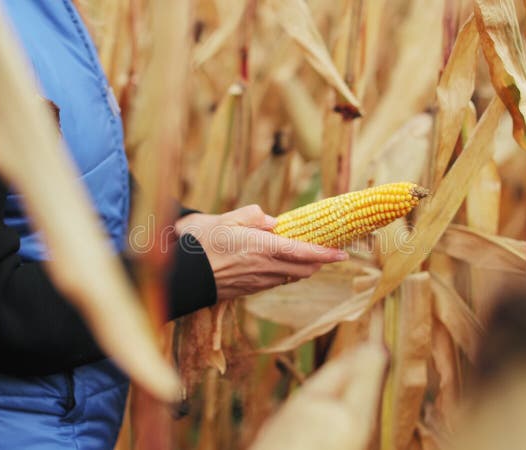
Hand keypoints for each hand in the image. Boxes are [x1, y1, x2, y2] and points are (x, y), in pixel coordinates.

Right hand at [175, 205, 347, 300]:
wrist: (183, 275)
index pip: (304, 252)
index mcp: (263, 248)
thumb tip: (272, 222)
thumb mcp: (226, 219)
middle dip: (319, 262)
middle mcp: (266, 268)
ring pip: (291, 277)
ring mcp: (258, 282)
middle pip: (304, 270)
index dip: (326, 254)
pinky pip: (276, 282)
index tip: (342, 253)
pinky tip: (279, 263)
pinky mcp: (249, 290)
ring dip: (302, 268)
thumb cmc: (202, 243)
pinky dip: (285, 273)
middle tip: (327, 251)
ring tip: (305, 255)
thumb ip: (253, 216)